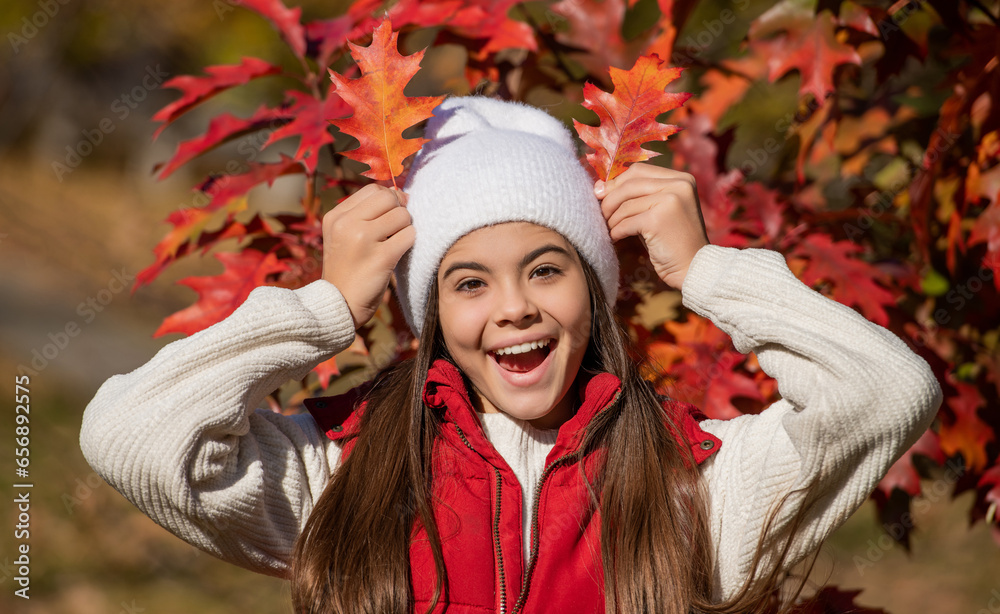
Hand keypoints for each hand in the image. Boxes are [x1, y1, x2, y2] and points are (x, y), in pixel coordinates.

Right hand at [322, 184, 414, 329]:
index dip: (388, 200)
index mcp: (336, 216)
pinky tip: (397, 254)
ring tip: (392, 244)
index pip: (373, 190)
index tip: (388, 217)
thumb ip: (366, 213)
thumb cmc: (348, 268)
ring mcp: (363, 239)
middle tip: (394, 231)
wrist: (339, 305)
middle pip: (389, 197)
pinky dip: (409, 244)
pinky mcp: (381, 257)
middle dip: (398, 211)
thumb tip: (400, 192)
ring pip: (402, 216)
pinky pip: (409, 236)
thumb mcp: (344, 235)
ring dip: (405, 229)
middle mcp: (347, 224)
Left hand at [595, 163, 708, 289]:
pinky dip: (616, 231)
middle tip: (600, 214)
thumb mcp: (659, 210)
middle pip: (629, 185)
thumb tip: (599, 186)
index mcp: (681, 179)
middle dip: (609, 200)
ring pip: (625, 205)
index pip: (639, 171)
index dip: (616, 181)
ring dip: (612, 219)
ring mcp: (670, 201)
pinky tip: (615, 238)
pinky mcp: (658, 220)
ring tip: (609, 229)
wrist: (694, 267)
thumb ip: (638, 196)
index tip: (600, 194)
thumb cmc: (671, 240)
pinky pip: (626, 222)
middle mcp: (679, 185)